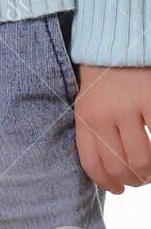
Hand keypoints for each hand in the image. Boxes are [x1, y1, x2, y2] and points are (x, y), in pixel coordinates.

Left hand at [75, 64, 150, 192]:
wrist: (118, 39)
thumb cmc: (105, 76)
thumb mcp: (89, 101)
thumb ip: (95, 132)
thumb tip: (110, 176)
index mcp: (85, 115)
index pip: (92, 163)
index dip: (107, 183)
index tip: (119, 190)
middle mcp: (102, 113)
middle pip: (119, 167)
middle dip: (134, 180)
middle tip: (142, 178)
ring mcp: (127, 106)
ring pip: (142, 160)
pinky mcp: (150, 99)